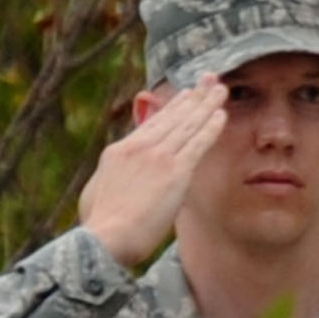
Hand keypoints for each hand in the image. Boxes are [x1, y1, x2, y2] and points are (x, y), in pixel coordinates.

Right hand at [76, 79, 224, 269]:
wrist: (105, 238)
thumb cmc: (100, 227)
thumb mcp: (96, 194)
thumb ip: (109, 180)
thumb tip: (112, 180)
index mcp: (119, 152)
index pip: (152, 125)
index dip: (172, 108)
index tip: (185, 96)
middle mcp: (139, 148)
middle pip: (172, 116)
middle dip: (193, 97)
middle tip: (208, 79)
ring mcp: (157, 157)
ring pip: (187, 124)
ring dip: (206, 104)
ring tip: (221, 88)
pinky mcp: (174, 172)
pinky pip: (197, 143)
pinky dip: (210, 127)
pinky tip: (221, 114)